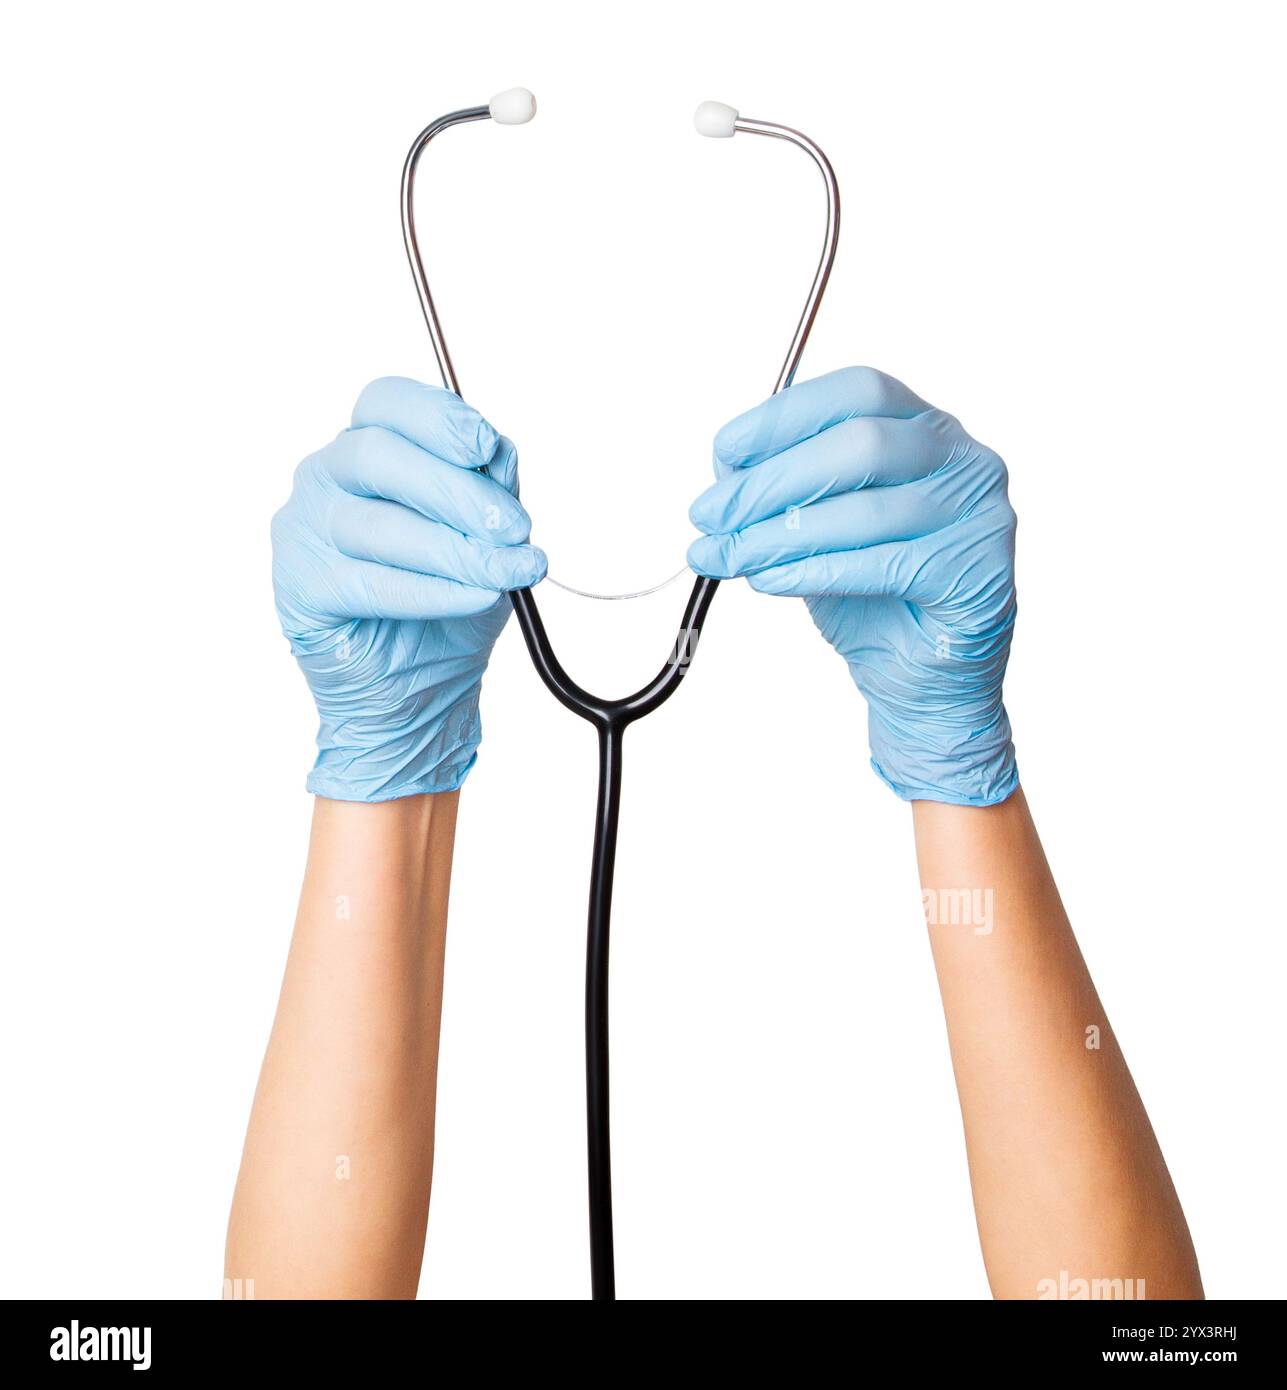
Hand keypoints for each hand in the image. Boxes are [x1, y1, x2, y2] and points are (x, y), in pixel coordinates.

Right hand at [271, 377, 545, 801]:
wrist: (422, 691)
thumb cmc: (449, 607)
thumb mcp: (487, 538)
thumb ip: (491, 489)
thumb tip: (498, 455)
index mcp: (371, 446)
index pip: (389, 402)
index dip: (437, 417)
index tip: (486, 446)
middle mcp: (328, 477)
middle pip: (378, 455)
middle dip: (457, 492)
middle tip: (513, 527)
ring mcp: (305, 530)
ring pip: (376, 525)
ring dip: (455, 551)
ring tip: (506, 574)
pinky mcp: (300, 587)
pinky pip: (368, 583)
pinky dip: (430, 592)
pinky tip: (473, 597)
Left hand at [688, 366, 1016, 805]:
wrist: (919, 677)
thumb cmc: (873, 595)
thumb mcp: (812, 529)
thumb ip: (779, 493)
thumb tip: (723, 480)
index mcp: (923, 427)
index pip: (856, 392)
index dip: (784, 417)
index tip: (724, 452)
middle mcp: (961, 458)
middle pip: (859, 445)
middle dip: (771, 483)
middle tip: (713, 515)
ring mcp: (979, 514)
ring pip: (867, 510)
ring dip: (782, 535)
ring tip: (732, 556)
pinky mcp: (978, 573)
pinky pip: (885, 565)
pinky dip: (815, 572)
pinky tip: (771, 581)